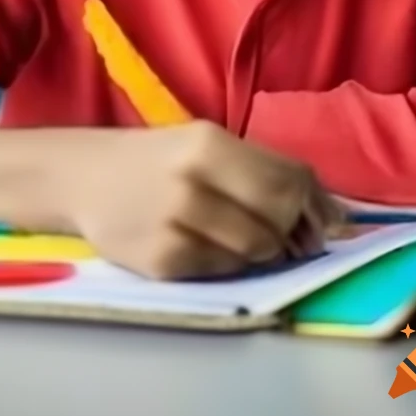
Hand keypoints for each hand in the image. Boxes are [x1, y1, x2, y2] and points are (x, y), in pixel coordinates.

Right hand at [60, 121, 342, 280]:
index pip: (291, 181)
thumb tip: (334, 215)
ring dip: (257, 251)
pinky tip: (197, 245)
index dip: (315, 205)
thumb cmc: (154, 160)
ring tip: (229, 234)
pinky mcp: (162, 261)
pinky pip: (222, 272)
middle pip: (278, 220)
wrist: (82, 177)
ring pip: (255, 253)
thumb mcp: (204, 145)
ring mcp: (176, 223)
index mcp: (209, 143)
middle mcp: (193, 181)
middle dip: (289, 232)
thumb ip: (262, 171)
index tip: (320, 220)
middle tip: (280, 234)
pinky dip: (223, 264)